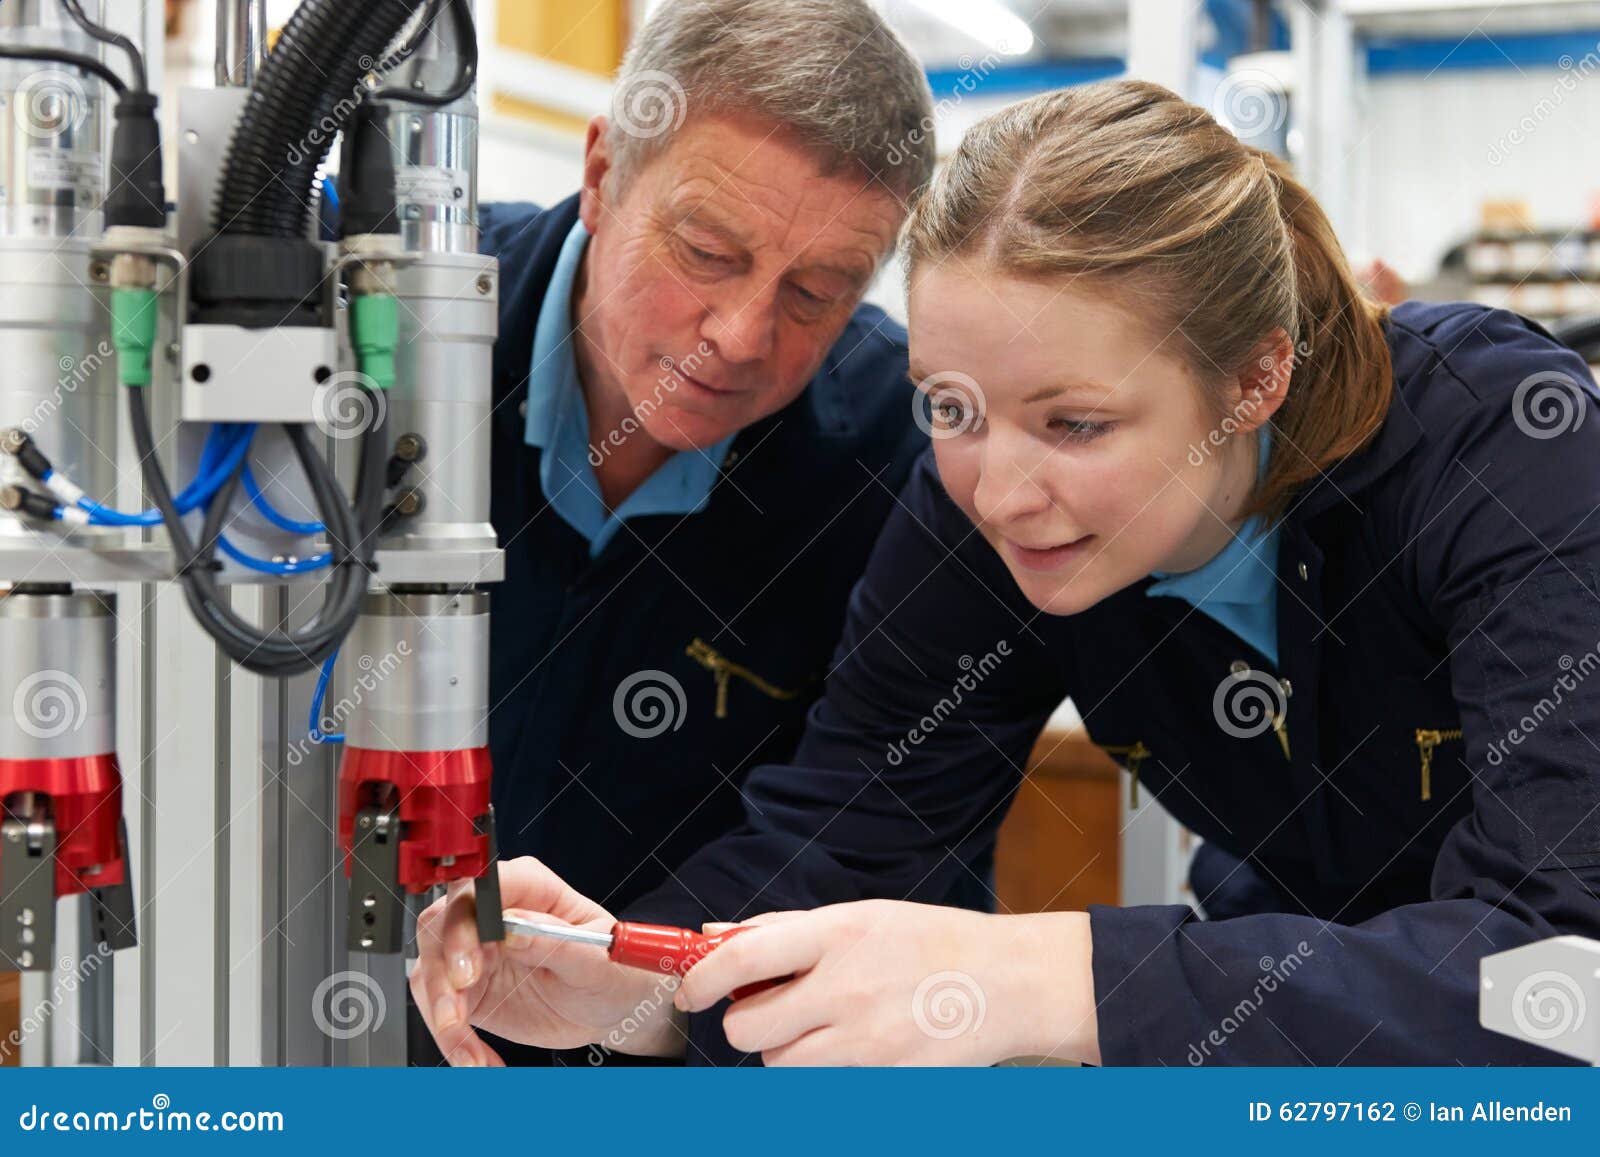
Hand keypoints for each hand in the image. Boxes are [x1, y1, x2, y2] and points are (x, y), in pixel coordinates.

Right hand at [410, 856, 685, 1065]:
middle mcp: (494, 914)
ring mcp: (477, 950)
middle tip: (456, 1014)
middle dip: (441, 973)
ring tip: (471, 1055)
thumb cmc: (613, 968)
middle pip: (440, 927)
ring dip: (443, 1019)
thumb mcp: (598, 957)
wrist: (612, 1007)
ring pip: (431, 973)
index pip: (479, 888)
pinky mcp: (469, 988)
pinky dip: (453, 1041)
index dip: (463, 924)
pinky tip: (478, 1060)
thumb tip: (514, 927)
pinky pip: (441, 1010)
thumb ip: (557, 941)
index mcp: (528, 888)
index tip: (467, 967)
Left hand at [674, 900, 1098, 1065]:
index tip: (691, 990)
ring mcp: (869, 1045)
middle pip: (750, 1030)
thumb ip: (786, 929)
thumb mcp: (861, 916)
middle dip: (750, 1023)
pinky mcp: (886, 1084)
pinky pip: (825, 1091)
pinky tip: (858, 1050)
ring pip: (781, 1067)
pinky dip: (827, 1077)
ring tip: (829, 1027)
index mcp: (840, 935)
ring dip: (788, 1052)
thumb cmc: (932, 942)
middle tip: (774, 1010)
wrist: (1009, 983)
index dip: (703, 980)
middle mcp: (849, 990)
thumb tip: (715, 936)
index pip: (744, 959)